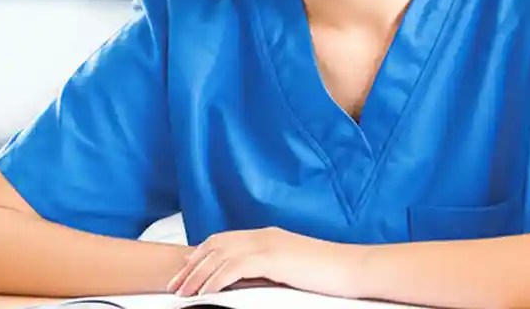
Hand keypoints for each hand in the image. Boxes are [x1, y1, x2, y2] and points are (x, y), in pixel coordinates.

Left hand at [165, 226, 366, 298]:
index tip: (185, 271)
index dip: (201, 256)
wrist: (356, 269)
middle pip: (214, 247)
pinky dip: (215, 280)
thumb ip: (269, 269)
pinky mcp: (273, 258)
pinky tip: (205, 293)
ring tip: (182, 293)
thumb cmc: (330, 273)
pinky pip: (234, 268)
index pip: (222, 242)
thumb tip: (250, 282)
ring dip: (197, 276)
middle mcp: (261, 235)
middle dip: (190, 267)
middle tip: (173, 285)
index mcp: (265, 236)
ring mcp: (266, 244)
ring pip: (219, 257)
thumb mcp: (293, 268)